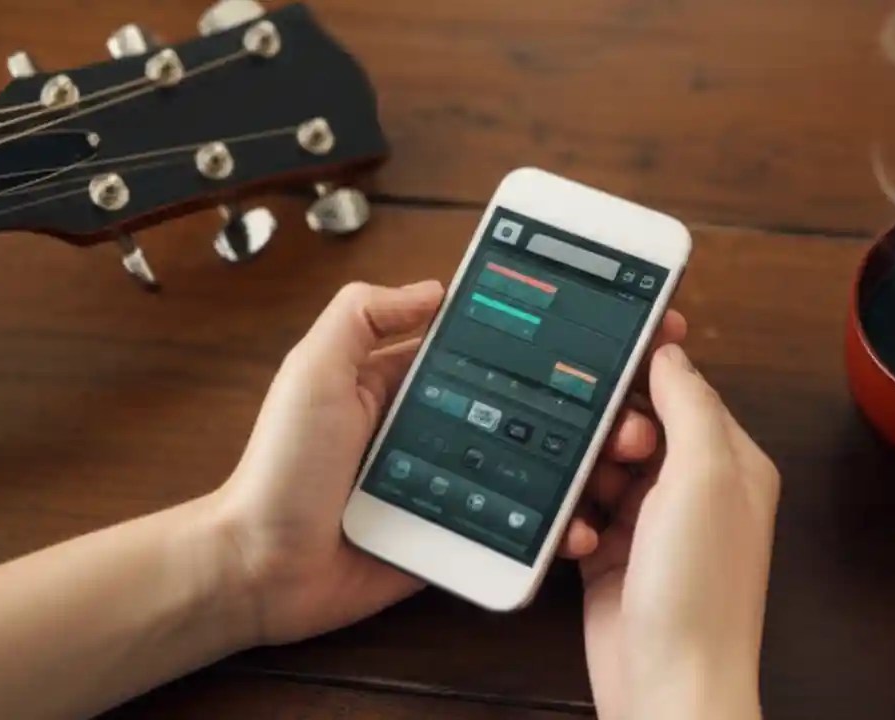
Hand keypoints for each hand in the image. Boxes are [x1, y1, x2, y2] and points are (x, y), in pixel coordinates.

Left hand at [205, 281, 687, 646]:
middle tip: (634, 402)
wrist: (260, 568)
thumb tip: (435, 287)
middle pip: (525, 409)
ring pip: (532, 468)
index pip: (488, 350)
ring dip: (583, 463)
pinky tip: (579, 524)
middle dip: (585, 404)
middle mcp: (437, 429)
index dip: (540, 340)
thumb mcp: (313, 370)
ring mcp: (450, 485)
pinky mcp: (455, 536)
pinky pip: (512, 528)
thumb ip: (362, 315)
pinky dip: (551, 527)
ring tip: (625, 455)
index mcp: (407, 382)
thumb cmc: (280, 466)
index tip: (598, 331)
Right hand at [564, 345, 779, 719]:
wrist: (666, 684)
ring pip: (600, 466)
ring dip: (585, 475)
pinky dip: (570, 519)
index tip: (609, 349)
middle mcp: (692, 490)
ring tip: (588, 501)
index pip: (686, 391)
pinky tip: (577, 539)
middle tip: (611, 453)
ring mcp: (649, 525)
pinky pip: (578, 512)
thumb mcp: (704, 477)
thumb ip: (688, 405)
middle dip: (611, 432)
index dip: (649, 371)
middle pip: (636, 426)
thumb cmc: (699, 587)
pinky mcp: (610, 556)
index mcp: (729, 464)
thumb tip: (669, 351)